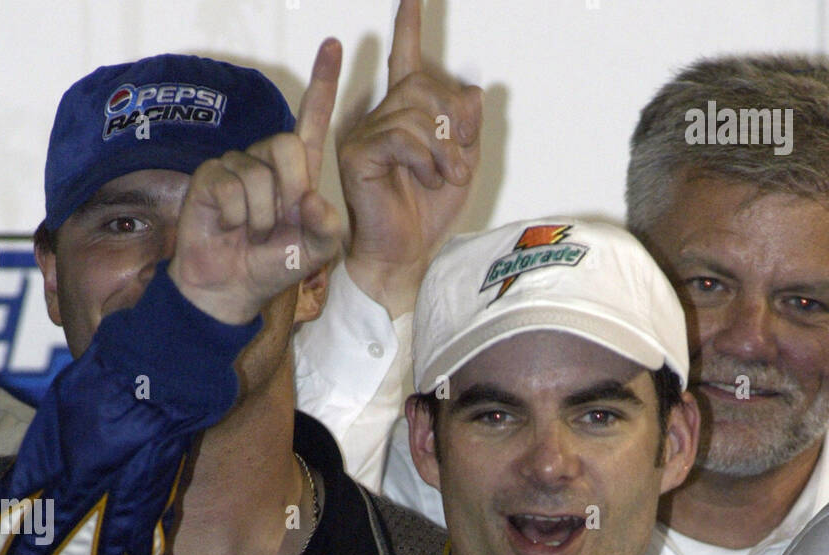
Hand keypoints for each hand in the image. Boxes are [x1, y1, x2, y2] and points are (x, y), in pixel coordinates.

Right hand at [170, 39, 343, 324]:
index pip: (312, 121)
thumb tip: (313, 200)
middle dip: (290, 190)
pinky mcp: (210, 177)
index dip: (322, 84)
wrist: (230, 289)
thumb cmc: (271, 267)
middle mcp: (266, 161)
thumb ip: (328, 230)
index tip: (333, 46)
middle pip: (286, 145)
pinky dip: (237, 217)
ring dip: (261, 215)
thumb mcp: (313, 254)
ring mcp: (236, 165)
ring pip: (259, 174)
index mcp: (297, 173)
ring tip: (252, 233)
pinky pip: (232, 188)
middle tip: (279, 224)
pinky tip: (230, 227)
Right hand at [340, 0, 481, 315]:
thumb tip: (470, 92)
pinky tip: (426, 180)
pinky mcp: (358, 154)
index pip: (405, 60)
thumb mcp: (461, 164)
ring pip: (415, 113)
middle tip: (459, 163)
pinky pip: (402, 137)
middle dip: (451, 122)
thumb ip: (466, 126)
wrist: (406, 257)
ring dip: (443, 148)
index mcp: (403, 117)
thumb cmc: (428, 215)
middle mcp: (379, 118)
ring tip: (445, 178)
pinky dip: (425, 158)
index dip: (408, 24)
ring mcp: (365, 133)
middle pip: (422, 85)